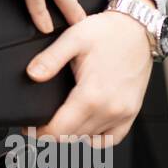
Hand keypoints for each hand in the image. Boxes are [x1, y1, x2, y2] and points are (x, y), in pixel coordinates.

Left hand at [24, 9, 152, 145]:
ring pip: (89, 139)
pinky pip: (111, 139)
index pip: (59, 130)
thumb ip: (51, 58)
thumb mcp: (74, 38)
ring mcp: (123, 113)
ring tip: (60, 120)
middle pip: (72, 137)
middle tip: (40, 122)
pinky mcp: (131, 113)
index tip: (30, 127)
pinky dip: (96, 138)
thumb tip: (32, 74)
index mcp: (92, 95)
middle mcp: (109, 109)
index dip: (39, 132)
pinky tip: (85, 126)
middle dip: (52, 132)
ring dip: (71, 134)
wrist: (138, 28)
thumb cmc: (108, 32)